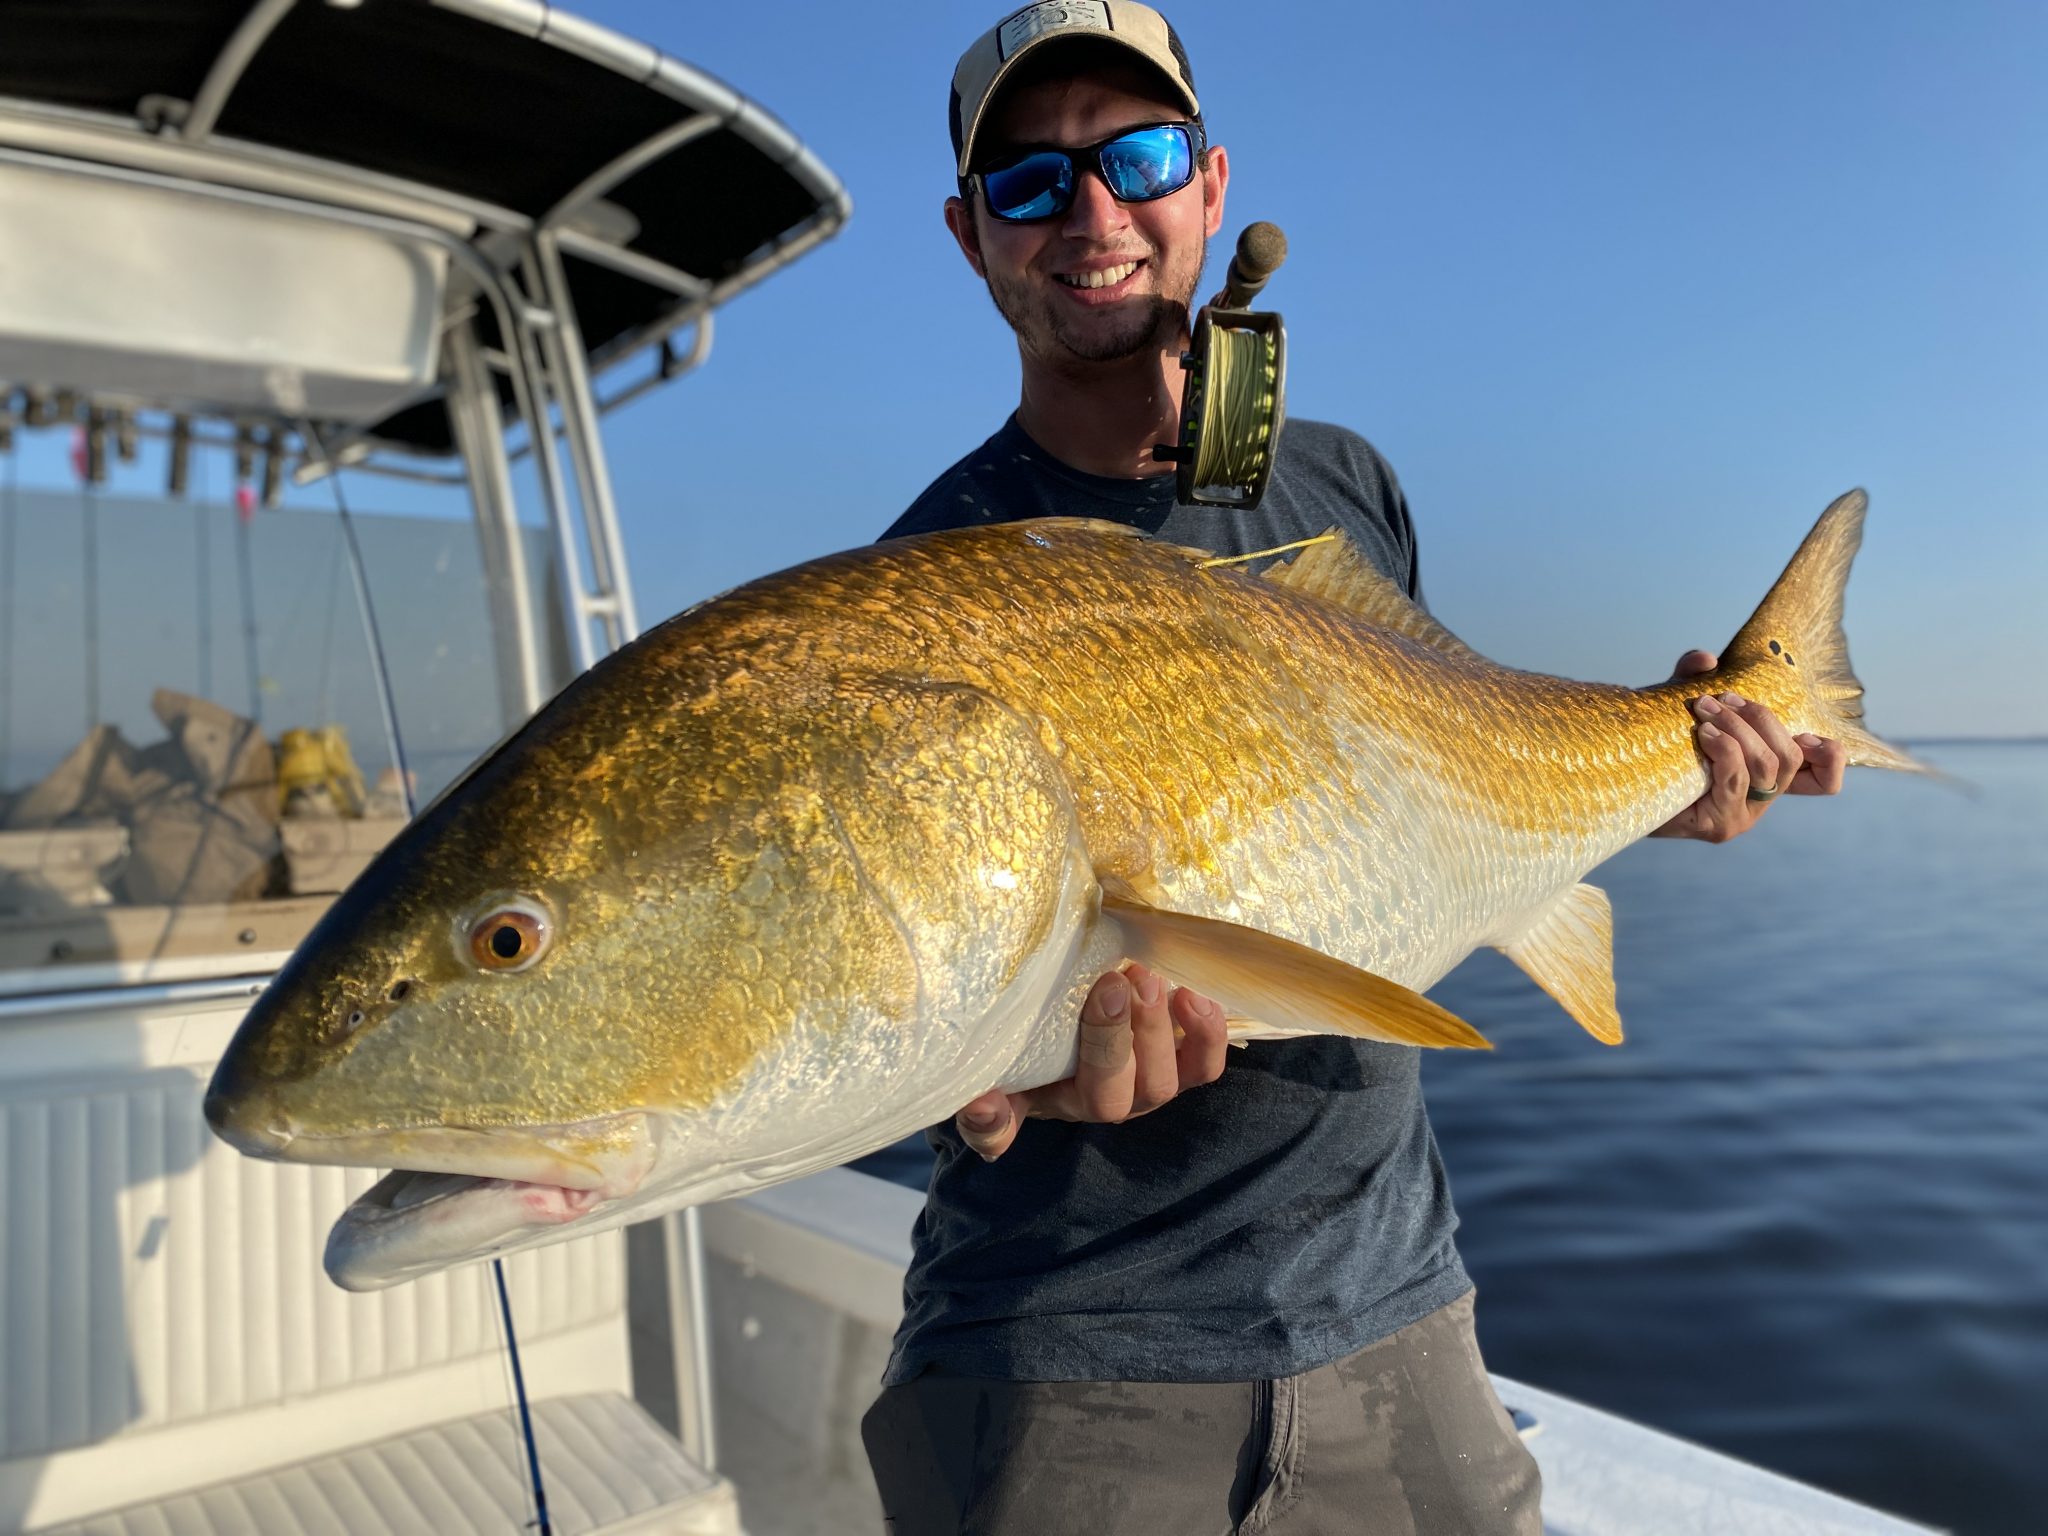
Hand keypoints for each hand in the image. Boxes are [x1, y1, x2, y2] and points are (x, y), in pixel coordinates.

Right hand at [954, 962, 1229, 1160]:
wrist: (1087, 1017)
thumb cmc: (1039, 1040)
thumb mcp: (1003, 1060)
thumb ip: (983, 1093)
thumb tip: (978, 1104)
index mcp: (1049, 1102)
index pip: (1023, 1122)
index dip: (1005, 1117)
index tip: (993, 1092)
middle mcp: (1104, 1104)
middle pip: (1113, 1095)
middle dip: (1112, 1040)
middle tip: (1108, 984)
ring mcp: (1147, 1086)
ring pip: (1164, 1083)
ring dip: (1157, 1031)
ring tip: (1145, 979)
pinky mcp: (1183, 1066)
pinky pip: (1203, 1065)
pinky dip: (1205, 1034)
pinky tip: (1191, 994)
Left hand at [1653, 650, 1847, 842]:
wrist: (1618, 779)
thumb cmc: (1656, 742)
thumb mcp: (1679, 704)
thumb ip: (1695, 678)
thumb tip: (1706, 660)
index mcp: (1766, 774)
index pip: (1823, 780)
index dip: (1830, 758)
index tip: (1805, 732)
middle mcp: (1761, 798)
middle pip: (1791, 758)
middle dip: (1761, 719)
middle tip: (1722, 699)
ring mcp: (1742, 815)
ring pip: (1766, 767)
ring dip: (1739, 729)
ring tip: (1705, 709)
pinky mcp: (1719, 825)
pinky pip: (1735, 779)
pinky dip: (1725, 749)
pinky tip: (1703, 733)